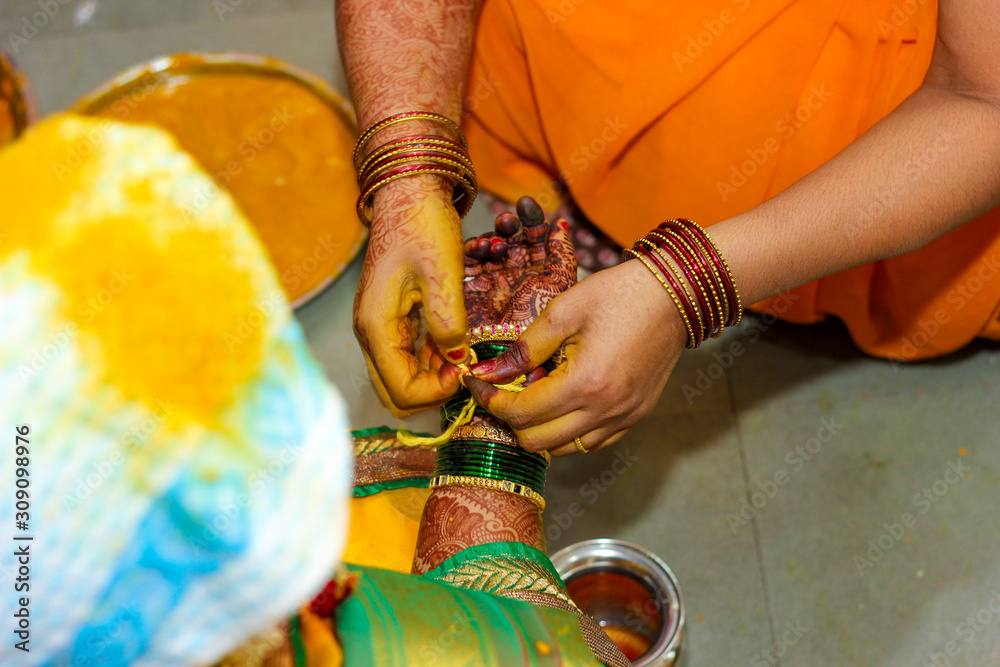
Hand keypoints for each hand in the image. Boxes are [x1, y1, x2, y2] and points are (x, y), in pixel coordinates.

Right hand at [353, 175, 468, 416]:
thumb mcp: (442, 272)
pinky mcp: (391, 319)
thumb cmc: (422, 223)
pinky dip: (433, 359)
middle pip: (396, 393)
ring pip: (402, 377)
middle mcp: (370, 333)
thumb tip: (457, 361)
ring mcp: (378, 327)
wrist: (409, 191)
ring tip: (466, 352)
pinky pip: (408, 356)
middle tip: (466, 368)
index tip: (467, 368)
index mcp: (376, 325)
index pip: (401, 390)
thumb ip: (448, 321)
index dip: (437, 391)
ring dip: (435, 376)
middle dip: (433, 391)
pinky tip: (457, 341)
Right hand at [463, 196, 576, 331]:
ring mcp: (491, 278)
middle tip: (505, 222)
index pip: (533, 234)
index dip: (530, 218)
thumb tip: (561, 223)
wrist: (517, 357)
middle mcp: (514, 269)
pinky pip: (468, 265)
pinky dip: (470, 254)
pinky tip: (477, 250)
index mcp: (537, 266)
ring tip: (491, 244)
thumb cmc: (542, 321)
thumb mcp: (558, 283)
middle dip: (506, 226)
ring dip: (488, 240)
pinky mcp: (471, 290)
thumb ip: (561, 252)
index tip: (526, 204)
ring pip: (487, 248)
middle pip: (507, 237)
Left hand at [465, 258, 687, 455]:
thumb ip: (523, 349)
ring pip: (564, 449)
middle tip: (503, 389)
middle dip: (511, 418)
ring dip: (540, 429)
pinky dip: (569, 433)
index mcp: (585, 383)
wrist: (674, 294)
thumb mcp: (563, 312)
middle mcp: (605, 410)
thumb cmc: (618, 295)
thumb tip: (488, 374)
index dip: (490, 401)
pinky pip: (592, 443)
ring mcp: (623, 417)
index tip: (477, 383)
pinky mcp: (636, 416)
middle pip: (537, 442)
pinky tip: (563, 403)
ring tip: (534, 395)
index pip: (521, 413)